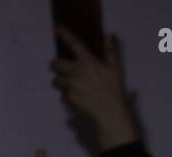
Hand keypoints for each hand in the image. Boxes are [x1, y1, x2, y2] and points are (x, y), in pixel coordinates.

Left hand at [51, 28, 139, 150]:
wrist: (110, 112)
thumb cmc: (114, 90)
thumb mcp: (116, 69)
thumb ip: (111, 51)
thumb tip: (109, 36)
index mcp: (88, 61)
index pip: (73, 43)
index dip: (64, 34)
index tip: (56, 28)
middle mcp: (77, 71)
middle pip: (56, 64)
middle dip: (55, 65)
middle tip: (59, 68)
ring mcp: (72, 85)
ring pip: (56, 80)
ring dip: (59, 82)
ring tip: (68, 84)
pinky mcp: (70, 97)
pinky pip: (63, 94)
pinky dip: (66, 95)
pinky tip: (75, 96)